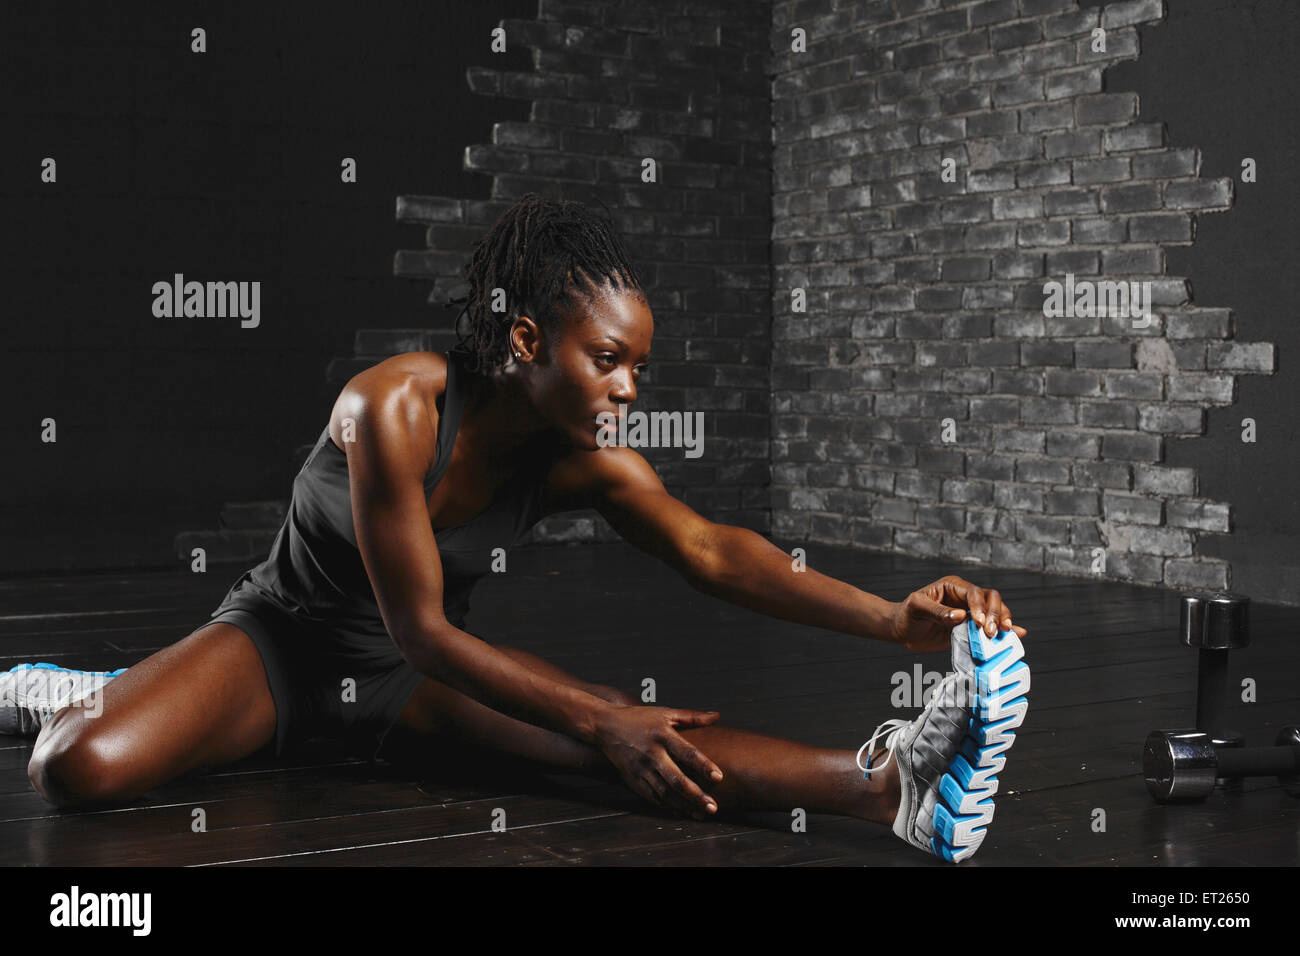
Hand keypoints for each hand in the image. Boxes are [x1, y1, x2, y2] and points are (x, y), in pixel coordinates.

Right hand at [593, 704, 723, 819]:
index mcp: (663, 735)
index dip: (703, 765)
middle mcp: (653, 754)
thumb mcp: (665, 713)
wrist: (606, 726)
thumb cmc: (639, 718)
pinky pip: (652, 796)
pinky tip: (681, 812)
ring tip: (700, 814)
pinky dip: (667, 806)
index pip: (687, 752)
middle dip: (695, 795)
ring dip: (683, 805)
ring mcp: (642, 769)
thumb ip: (691, 717)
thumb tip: (716, 716)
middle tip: (713, 807)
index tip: (719, 777)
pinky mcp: (633, 779)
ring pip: (664, 792)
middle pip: (676, 779)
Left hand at [887, 575, 1028, 651]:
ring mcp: (970, 612)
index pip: (974, 593)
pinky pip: (991, 627)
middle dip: (996, 613)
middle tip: (991, 631)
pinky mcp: (971, 628)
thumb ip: (937, 611)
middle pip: (991, 599)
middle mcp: (965, 597)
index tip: (978, 622)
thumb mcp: (916, 608)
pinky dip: (1006, 630)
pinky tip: (1018, 634)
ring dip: (1003, 621)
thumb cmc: (906, 614)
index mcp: (952, 587)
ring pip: (996, 611)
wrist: (901, 630)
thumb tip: (961, 616)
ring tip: (1004, 634)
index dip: (980, 606)